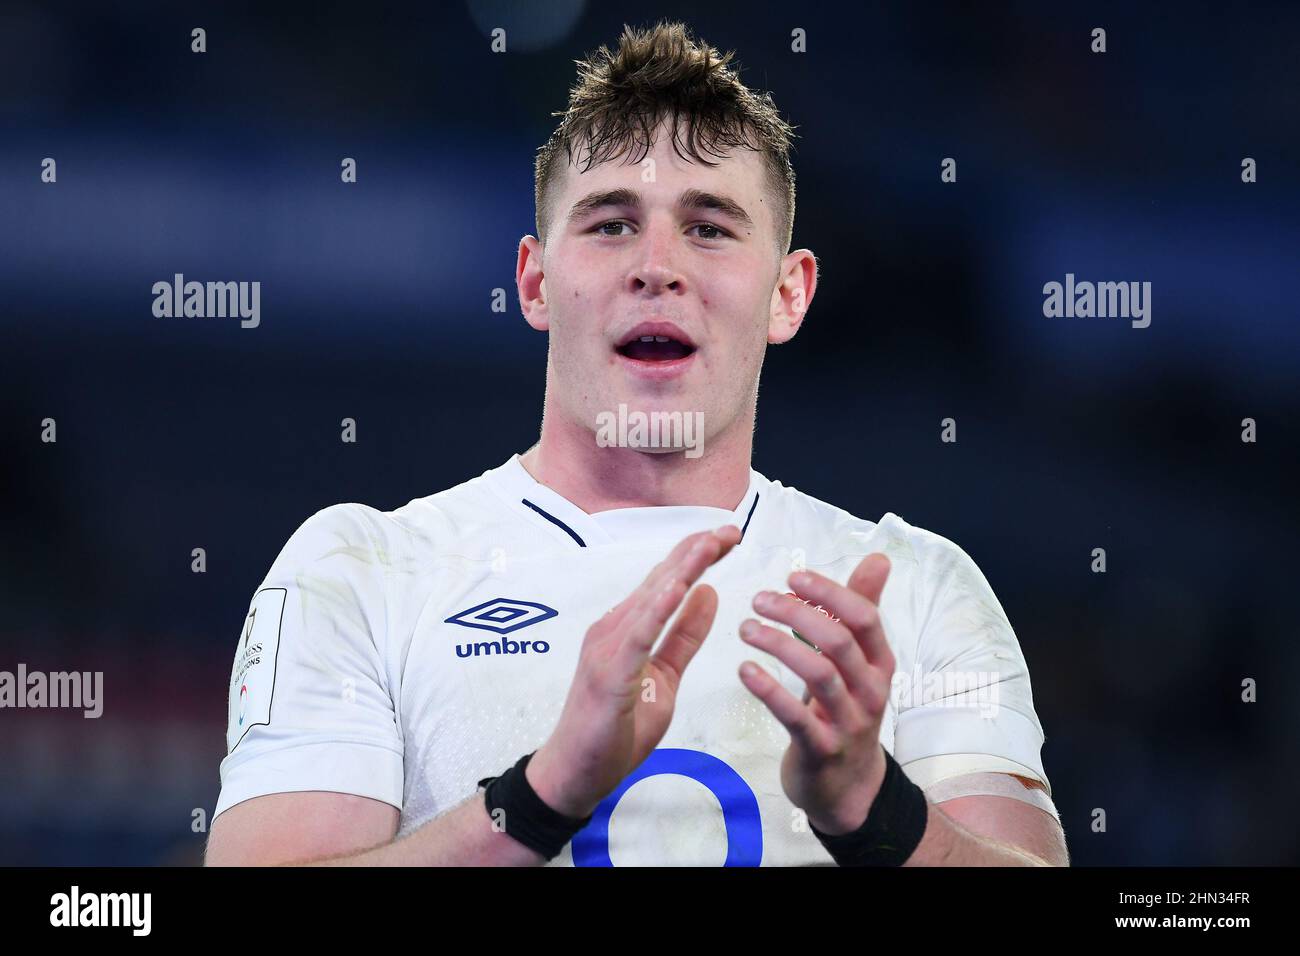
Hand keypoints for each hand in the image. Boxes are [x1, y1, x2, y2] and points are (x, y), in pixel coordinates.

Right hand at [528, 525, 741, 816]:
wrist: (576, 774)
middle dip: (696, 552)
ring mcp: (607, 649)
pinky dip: (655, 611)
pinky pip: (636, 638)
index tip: (729, 535)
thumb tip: (711, 593)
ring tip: (708, 544)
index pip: (666, 581)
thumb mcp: (665, 676)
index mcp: (628, 627)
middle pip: (660, 580)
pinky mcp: (607, 675)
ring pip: (650, 601)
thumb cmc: (615, 727)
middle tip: (731, 529)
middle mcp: (614, 628)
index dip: (696, 555)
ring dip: (680, 570)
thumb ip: (685, 635)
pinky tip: (676, 589)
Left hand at [737, 554, 894, 833]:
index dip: (829, 592)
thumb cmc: (846, 710)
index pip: (864, 617)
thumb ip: (862, 609)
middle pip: (839, 641)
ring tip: (745, 628)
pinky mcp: (822, 750)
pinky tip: (744, 670)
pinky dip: (769, 690)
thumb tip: (879, 558)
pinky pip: (796, 717)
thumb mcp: (859, 661)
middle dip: (797, 614)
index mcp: (879, 662)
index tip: (792, 576)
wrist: (848, 788)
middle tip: (758, 599)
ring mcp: (848, 722)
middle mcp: (870, 690)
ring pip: (819, 675)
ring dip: (778, 646)